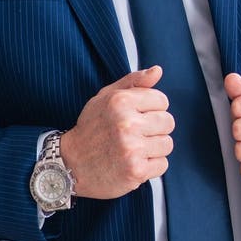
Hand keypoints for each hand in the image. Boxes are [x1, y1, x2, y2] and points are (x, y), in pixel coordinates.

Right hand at [60, 66, 173, 198]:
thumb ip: (134, 81)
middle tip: (135, 134)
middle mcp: (127, 123)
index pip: (162, 100)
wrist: (72, 164)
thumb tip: (157, 70)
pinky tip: (133, 162)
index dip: (151, 109)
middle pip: (168, 122)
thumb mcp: (106, 97)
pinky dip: (151, 166)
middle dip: (154, 128)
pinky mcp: (136, 170)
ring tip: (133, 148)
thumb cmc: (91, 128)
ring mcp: (132, 148)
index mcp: (121, 101)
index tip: (137, 116)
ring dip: (153, 148)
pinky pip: (162, 164)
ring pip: (167, 144)